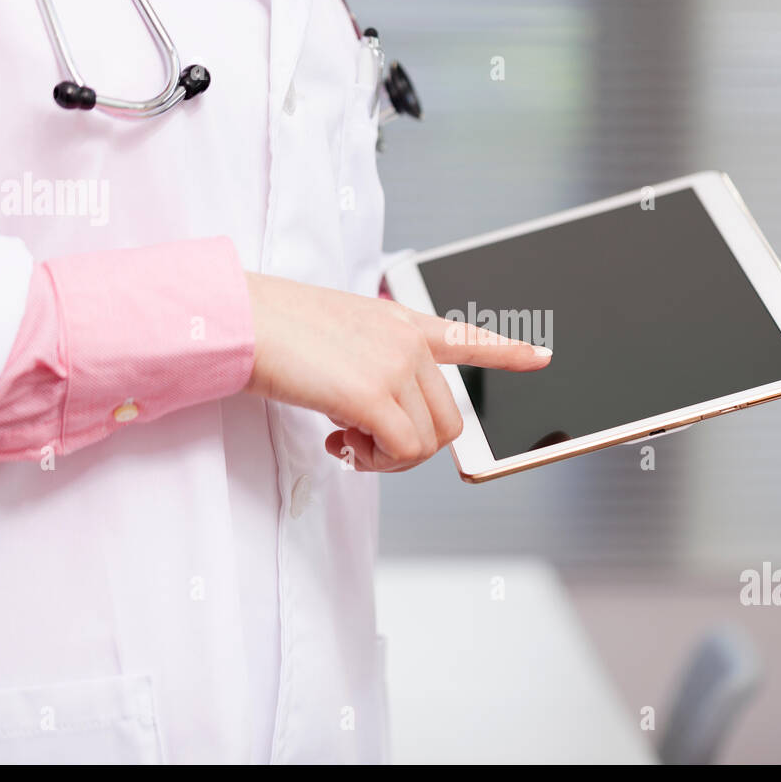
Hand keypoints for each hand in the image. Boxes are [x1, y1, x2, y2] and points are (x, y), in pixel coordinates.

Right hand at [243, 272, 550, 471]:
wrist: (238, 319)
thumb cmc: (270, 329)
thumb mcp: (334, 336)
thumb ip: (368, 365)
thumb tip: (371, 415)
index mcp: (399, 321)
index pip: (466, 336)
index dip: (507, 351)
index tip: (541, 357)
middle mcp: (407, 341)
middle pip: (447, 419)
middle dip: (409, 445)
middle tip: (360, 442)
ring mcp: (395, 365)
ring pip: (427, 442)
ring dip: (388, 457)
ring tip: (345, 440)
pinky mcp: (373, 394)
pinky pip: (402, 451)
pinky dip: (376, 462)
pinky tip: (341, 444)